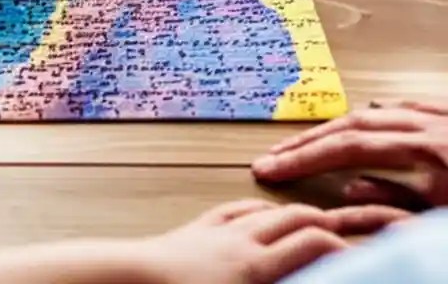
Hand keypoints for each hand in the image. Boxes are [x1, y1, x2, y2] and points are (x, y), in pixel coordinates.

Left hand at [137, 200, 408, 283]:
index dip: (341, 246)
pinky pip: (231, 211)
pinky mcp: (194, 229)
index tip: (359, 255)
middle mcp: (240, 240)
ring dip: (291, 213)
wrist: (127, 279)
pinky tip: (256, 214)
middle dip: (323, 222)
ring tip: (309, 220)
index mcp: (255, 266)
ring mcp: (216, 231)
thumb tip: (302, 281)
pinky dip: (254, 210)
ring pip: (264, 210)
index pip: (312, 242)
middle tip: (343, 233)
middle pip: (293, 218)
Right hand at [253, 100, 447, 209]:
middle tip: (272, 156)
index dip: (304, 158)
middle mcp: (434, 126)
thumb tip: (351, 190)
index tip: (271, 168)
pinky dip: (383, 111)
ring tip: (308, 140)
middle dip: (307, 141)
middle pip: (354, 124)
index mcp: (429, 150)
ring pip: (379, 111)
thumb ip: (401, 203)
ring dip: (337, 126)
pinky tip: (372, 111)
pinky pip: (412, 106)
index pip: (348, 149)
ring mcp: (446, 119)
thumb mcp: (444, 218)